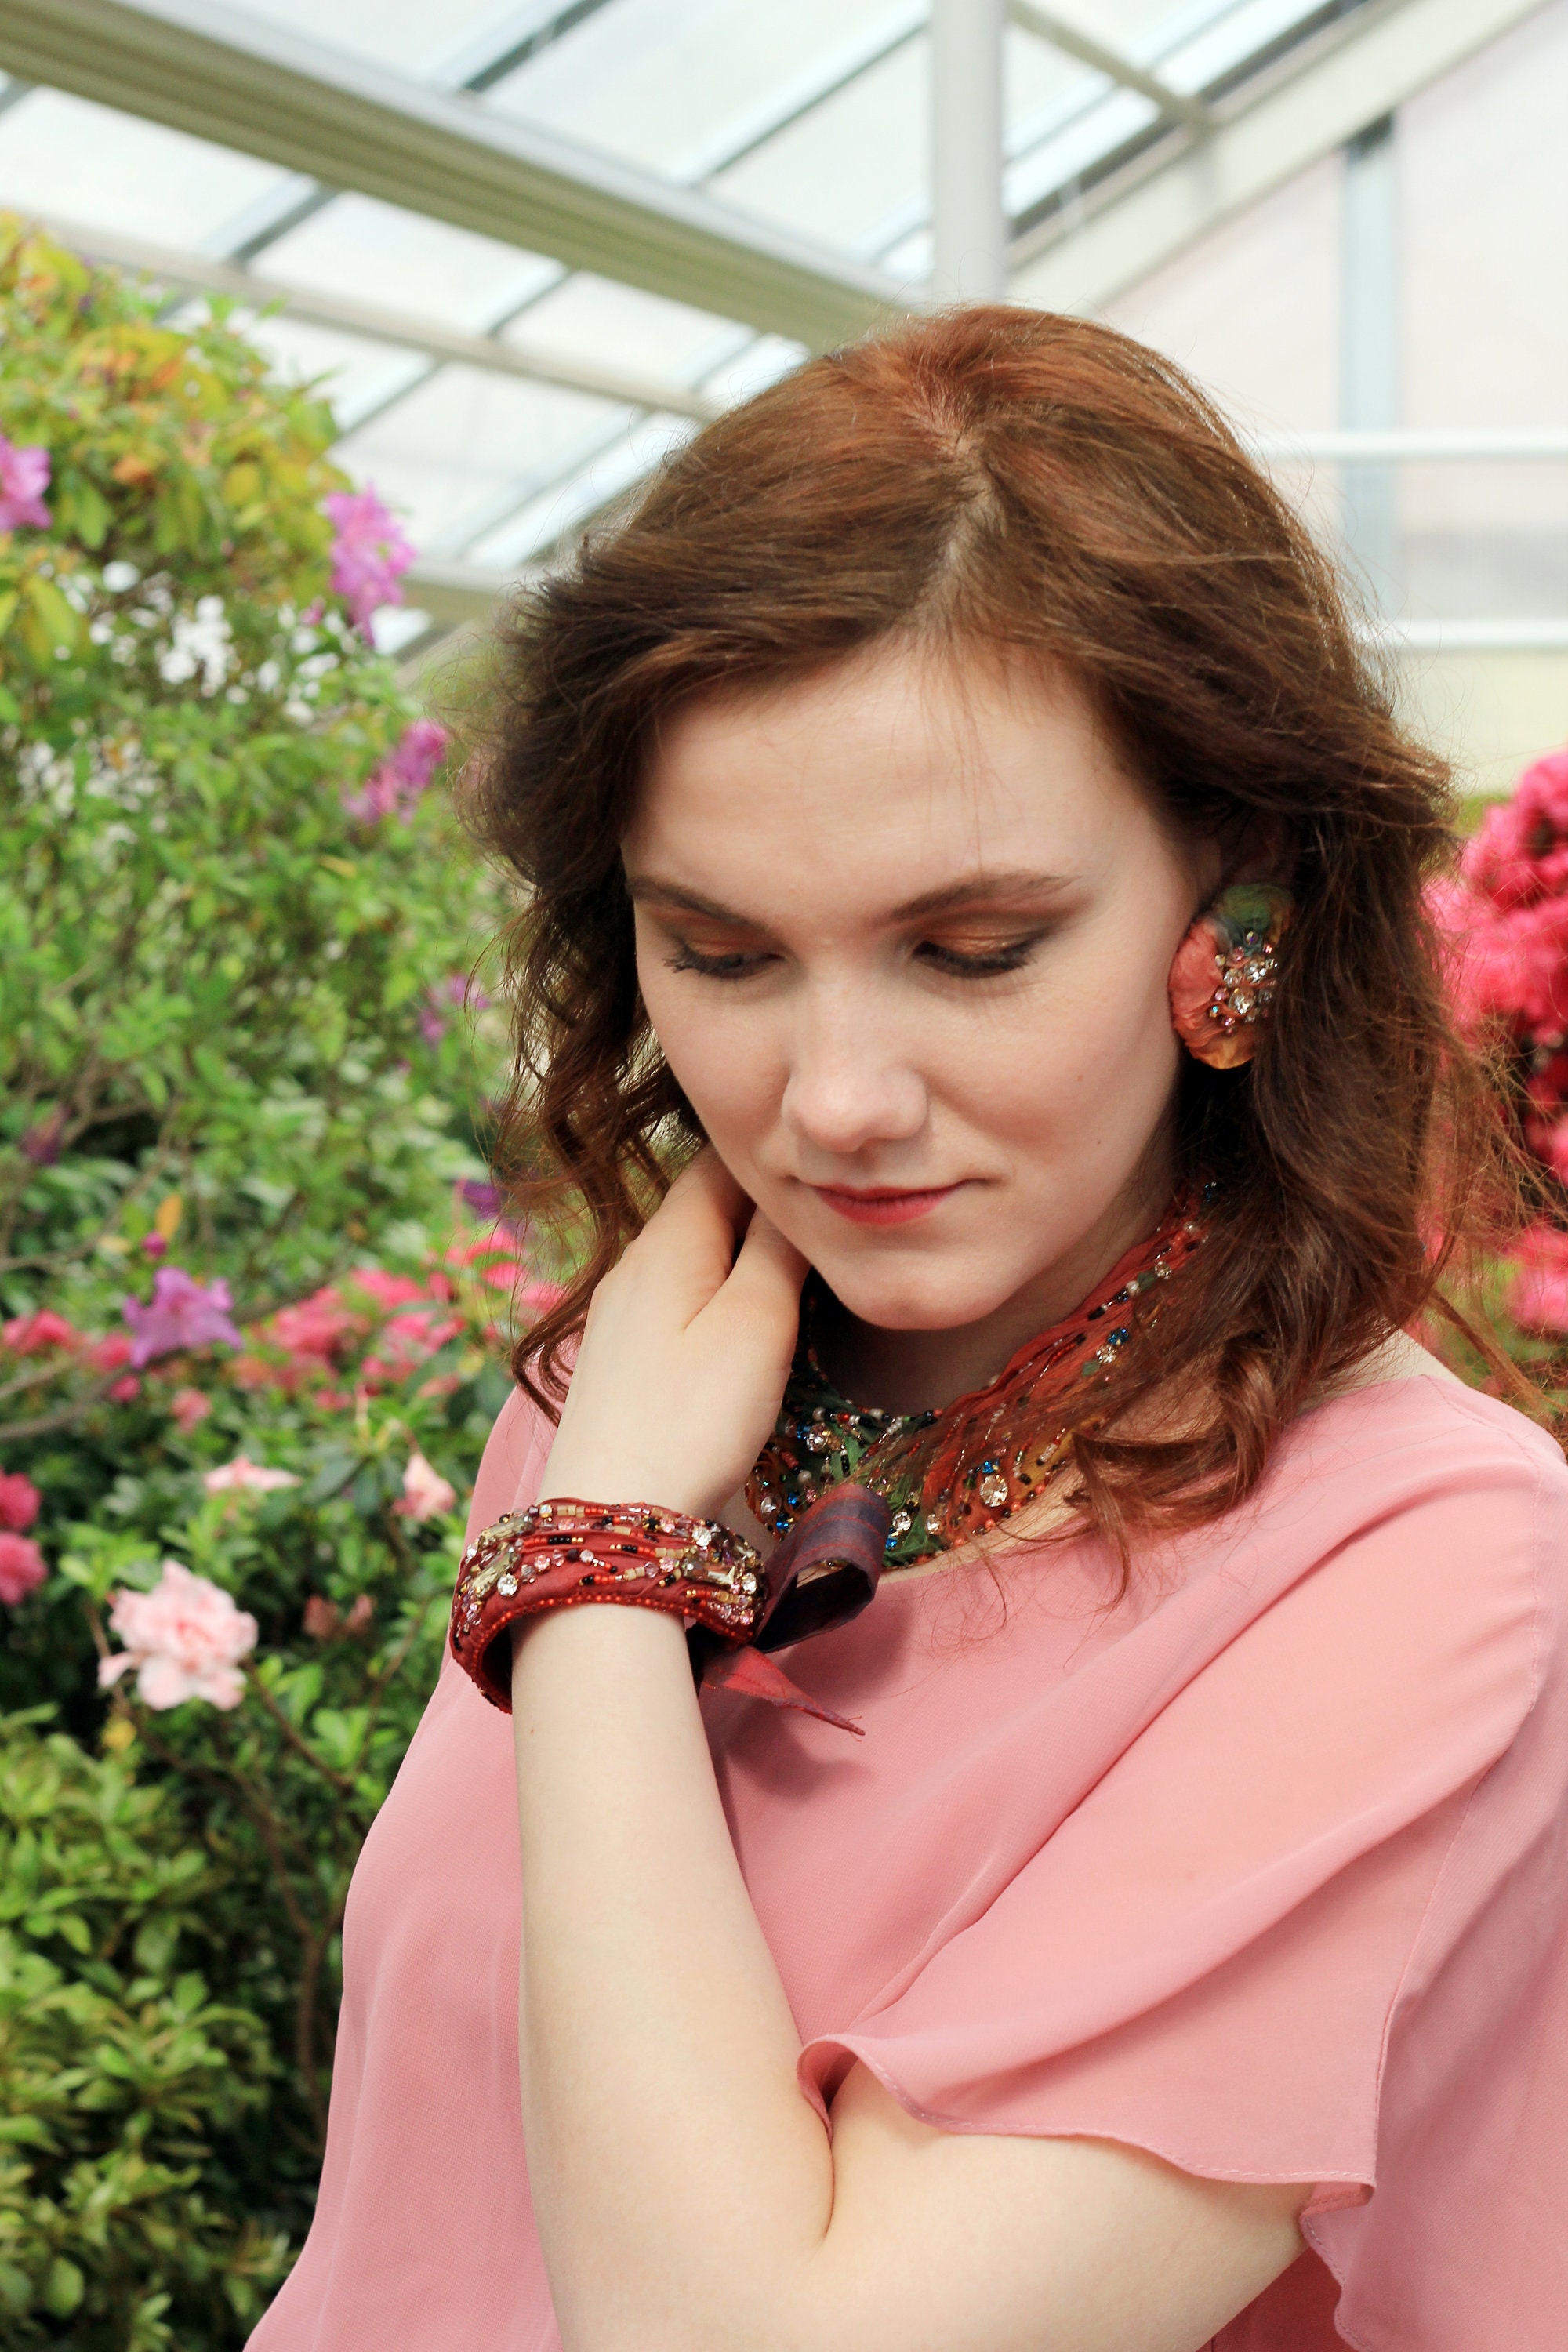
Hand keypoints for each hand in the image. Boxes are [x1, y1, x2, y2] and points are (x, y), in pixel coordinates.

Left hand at [539, 1152, 807, 1521]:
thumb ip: (779, 1246)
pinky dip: (718, 1291)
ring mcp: (622, 1309)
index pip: (720, 1159)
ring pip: (694, 1252)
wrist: (610, 1512)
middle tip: (829, 1220)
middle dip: (764, 1204)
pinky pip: (679, 1295)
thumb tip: (798, 1188)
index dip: (775, 1157)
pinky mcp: (622, 1354)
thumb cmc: (691, 1417)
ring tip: (800, 1271)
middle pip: (707, 1203)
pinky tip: (746, 1323)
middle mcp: (634, 1261)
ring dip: (743, 1252)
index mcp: (667, 1238)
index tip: (827, 1167)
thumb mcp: (757, 1321)